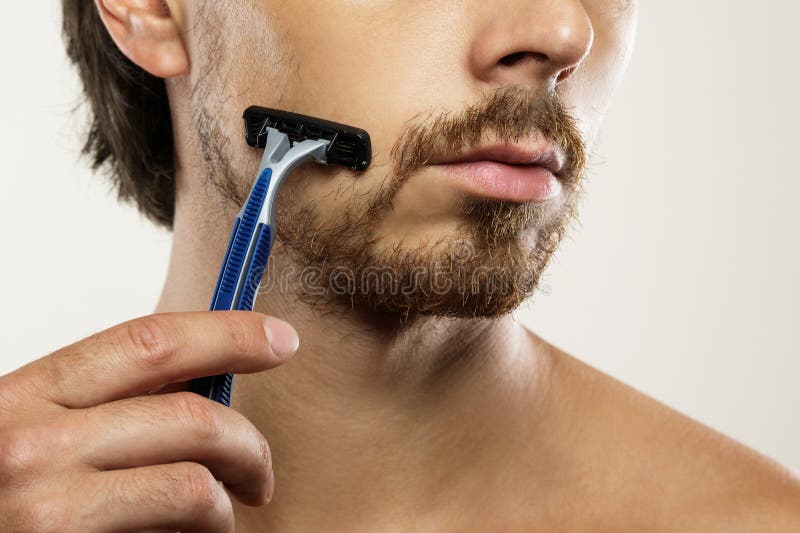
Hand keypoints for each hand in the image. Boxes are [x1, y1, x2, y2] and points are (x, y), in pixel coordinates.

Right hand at [0, 311, 298, 531]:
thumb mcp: (25, 435)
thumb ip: (98, 411)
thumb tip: (201, 387)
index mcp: (22, 397)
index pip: (148, 342)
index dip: (228, 334)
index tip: (280, 339)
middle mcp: (28, 445)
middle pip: (190, 416)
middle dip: (248, 442)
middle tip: (260, 471)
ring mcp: (45, 510)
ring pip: (194, 484)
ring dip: (227, 504)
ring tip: (221, 518)